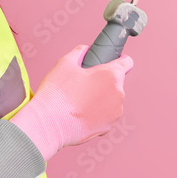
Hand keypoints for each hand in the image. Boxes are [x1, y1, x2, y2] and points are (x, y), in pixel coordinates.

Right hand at [9, 45, 132, 162]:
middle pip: (116, 82)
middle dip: (103, 80)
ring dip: (101, 97)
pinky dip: (97, 113)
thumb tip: (86, 50)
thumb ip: (80, 51)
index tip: (109, 62)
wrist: (50, 123)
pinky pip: (106, 115)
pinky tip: (80, 112)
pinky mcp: (108, 127)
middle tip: (83, 83)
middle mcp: (118, 94)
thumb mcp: (65, 62)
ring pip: (111, 99)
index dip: (118, 59)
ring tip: (79, 100)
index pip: (127, 62)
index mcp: (111, 75)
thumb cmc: (57, 93)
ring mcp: (115, 113)